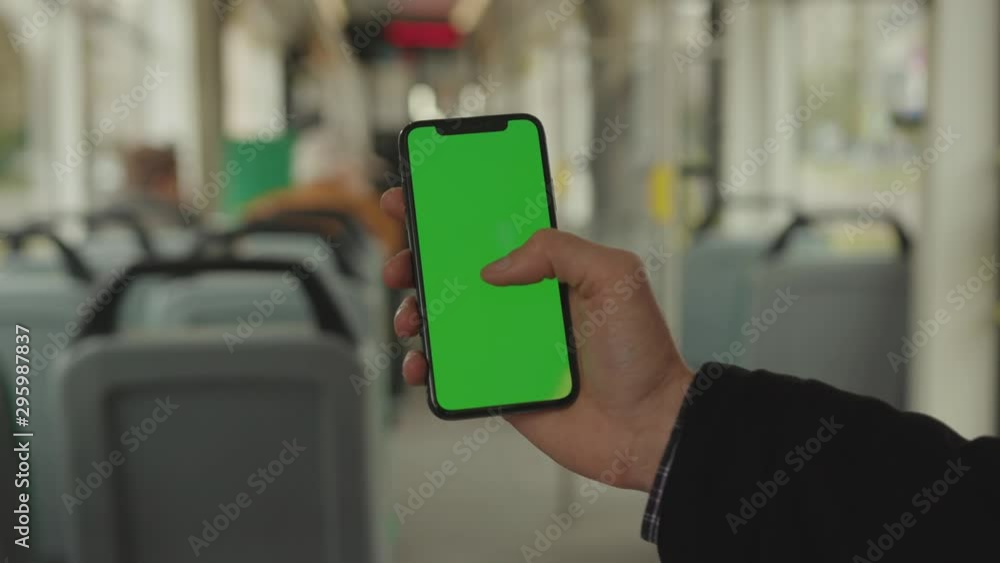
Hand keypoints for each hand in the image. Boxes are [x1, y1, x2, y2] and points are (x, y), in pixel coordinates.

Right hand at [380, 188, 692, 491]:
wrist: (647, 426)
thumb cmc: (640, 352)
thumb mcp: (613, 277)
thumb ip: (557, 251)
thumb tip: (493, 268)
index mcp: (547, 271)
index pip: (490, 233)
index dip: (449, 216)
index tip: (411, 200)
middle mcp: (521, 304)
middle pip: (454, 274)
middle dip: (416, 263)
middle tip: (399, 267)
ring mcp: (506, 345)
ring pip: (444, 321)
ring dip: (413, 314)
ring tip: (410, 319)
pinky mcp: (497, 385)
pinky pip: (450, 371)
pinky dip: (424, 367)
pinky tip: (419, 365)